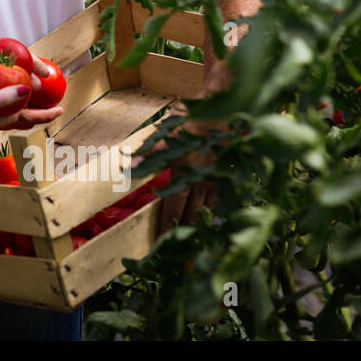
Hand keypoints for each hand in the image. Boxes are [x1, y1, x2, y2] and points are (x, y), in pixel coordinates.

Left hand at [139, 100, 219, 230]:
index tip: (162, 241)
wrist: (226, 110)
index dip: (167, 224)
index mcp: (186, 175)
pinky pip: (221, 197)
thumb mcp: (167, 134)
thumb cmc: (193, 122)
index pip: (173, 207)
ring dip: (199, 221)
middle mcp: (203, 181)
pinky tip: (212, 215)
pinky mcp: (230, 174)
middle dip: (184, 230)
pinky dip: (214, 208)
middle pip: (192, 213)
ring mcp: (219, 179)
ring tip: (194, 238)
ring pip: (207, 207)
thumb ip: (150, 154)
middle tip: (178, 249)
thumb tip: (130, 166)